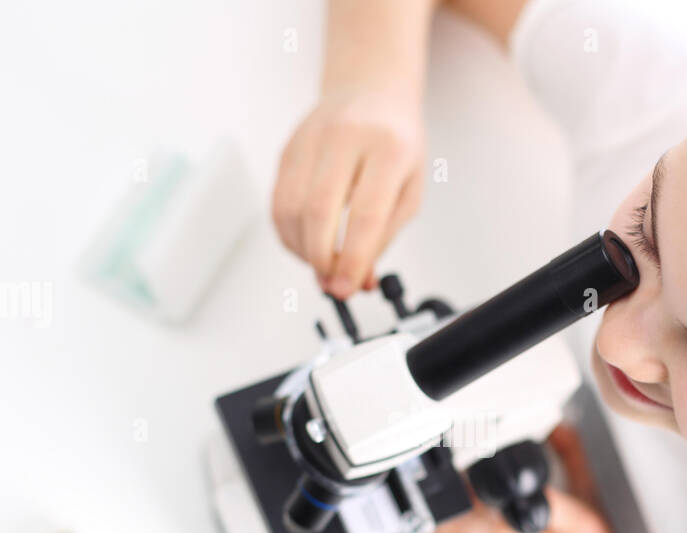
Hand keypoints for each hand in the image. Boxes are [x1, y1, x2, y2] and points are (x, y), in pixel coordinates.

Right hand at [271, 87, 425, 299]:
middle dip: (321, 259)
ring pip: (290, 209)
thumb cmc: (395, 142)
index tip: (347, 287)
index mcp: (387, 147)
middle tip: (332, 282)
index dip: (352, 259)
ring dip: (302, 250)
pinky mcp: (287, 148)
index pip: (365, 214)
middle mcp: (345, 137)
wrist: (371, 90)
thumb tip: (357, 279)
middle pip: (318, 211)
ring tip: (322, 264)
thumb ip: (384, 237)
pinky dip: (289, 235)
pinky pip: (278, 202)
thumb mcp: (408, 189)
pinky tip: (306, 244)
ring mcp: (310, 139)